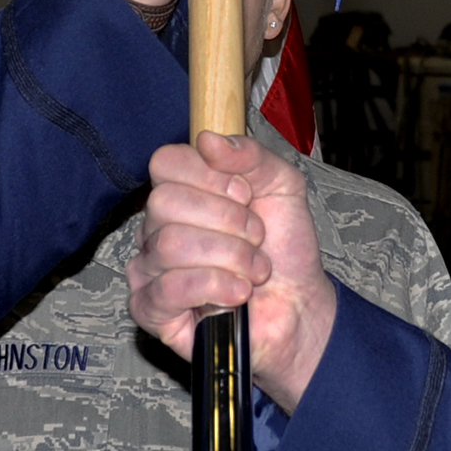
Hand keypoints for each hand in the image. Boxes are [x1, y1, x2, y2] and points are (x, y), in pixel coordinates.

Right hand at [128, 132, 335, 411]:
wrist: (301, 307)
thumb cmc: (285, 249)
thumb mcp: (282, 187)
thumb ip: (251, 155)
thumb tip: (208, 141)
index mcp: (182, 191)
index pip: (165, 162)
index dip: (210, 177)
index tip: (244, 195)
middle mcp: (158, 226)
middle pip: (164, 202)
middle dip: (227, 221)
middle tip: (256, 238)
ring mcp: (150, 267)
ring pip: (171, 245)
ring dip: (230, 258)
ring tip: (253, 271)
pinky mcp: (150, 309)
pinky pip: (168, 288)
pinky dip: (213, 288)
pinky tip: (237, 295)